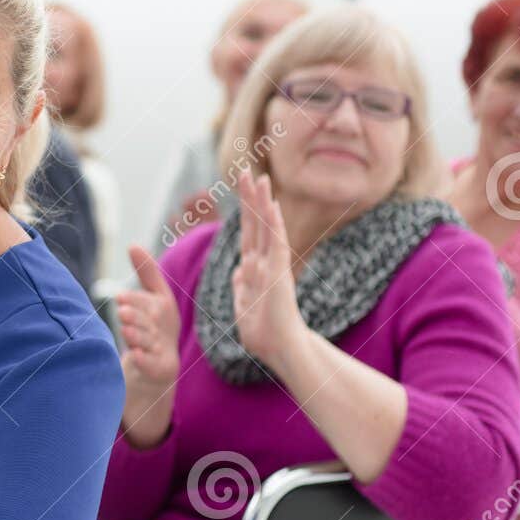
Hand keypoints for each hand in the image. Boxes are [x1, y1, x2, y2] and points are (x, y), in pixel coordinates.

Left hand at [116, 244, 180, 446]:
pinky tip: (135, 355)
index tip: (120, 298)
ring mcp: (163, 348)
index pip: (150, 300)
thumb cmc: (153, 325)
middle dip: (136, 315)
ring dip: (136, 334)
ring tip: (125, 329)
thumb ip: (146, 272)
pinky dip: (143, 359)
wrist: (158, 366)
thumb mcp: (153, 297)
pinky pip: (150, 363)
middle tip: (122, 311)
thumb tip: (133, 244)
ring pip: (147, 339)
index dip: (136, 300)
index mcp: (163, 306)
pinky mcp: (160, 368)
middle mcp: (165, 326)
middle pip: (148, 319)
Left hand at [231, 170, 306, 368]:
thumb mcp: (244, 304)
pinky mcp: (280, 274)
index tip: (239, 189)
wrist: (278, 348)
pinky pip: (276, 244)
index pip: (247, 233)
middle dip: (250, 197)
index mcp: (253, 268)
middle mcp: (264, 262)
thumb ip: (242, 284)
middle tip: (245, 170)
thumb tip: (240, 270)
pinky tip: (271, 205)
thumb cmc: (263, 332)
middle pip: (255, 223)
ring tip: (260, 177)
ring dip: (262, 203)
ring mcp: (273, 266)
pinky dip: (273, 224)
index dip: (243, 211)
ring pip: (266, 227)